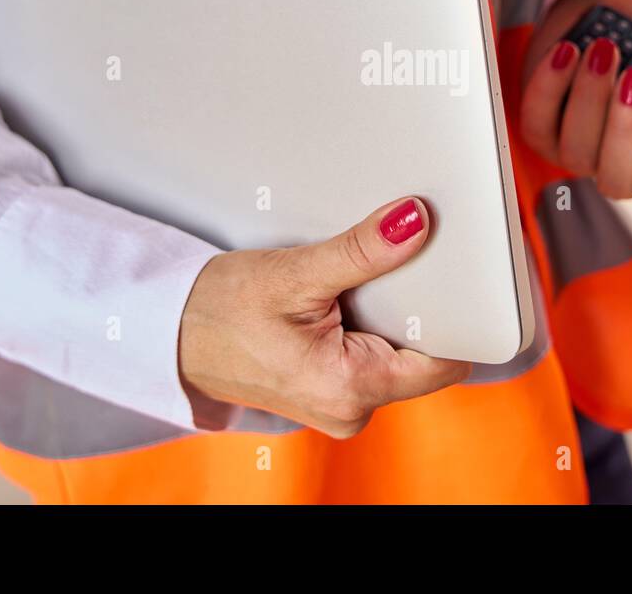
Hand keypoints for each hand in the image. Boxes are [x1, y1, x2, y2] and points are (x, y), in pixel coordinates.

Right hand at [177, 197, 470, 437]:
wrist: (169, 335)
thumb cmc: (217, 312)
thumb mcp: (294, 273)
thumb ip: (361, 251)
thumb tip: (414, 222)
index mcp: (350, 390)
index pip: (444, 359)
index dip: (459, 315)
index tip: (462, 273)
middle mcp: (351, 410)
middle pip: (425, 356)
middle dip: (421, 309)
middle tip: (406, 259)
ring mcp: (341, 406)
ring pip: (400, 355)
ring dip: (393, 315)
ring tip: (365, 279)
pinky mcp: (331, 392)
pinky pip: (374, 357)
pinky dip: (371, 325)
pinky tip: (348, 298)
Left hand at [521, 0, 631, 236]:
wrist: (607, 4)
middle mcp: (625, 163)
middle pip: (619, 182)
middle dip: (626, 130)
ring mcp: (581, 151)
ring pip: (578, 152)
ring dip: (590, 98)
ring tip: (605, 50)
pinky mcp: (543, 129)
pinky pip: (540, 124)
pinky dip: (551, 86)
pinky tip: (568, 53)